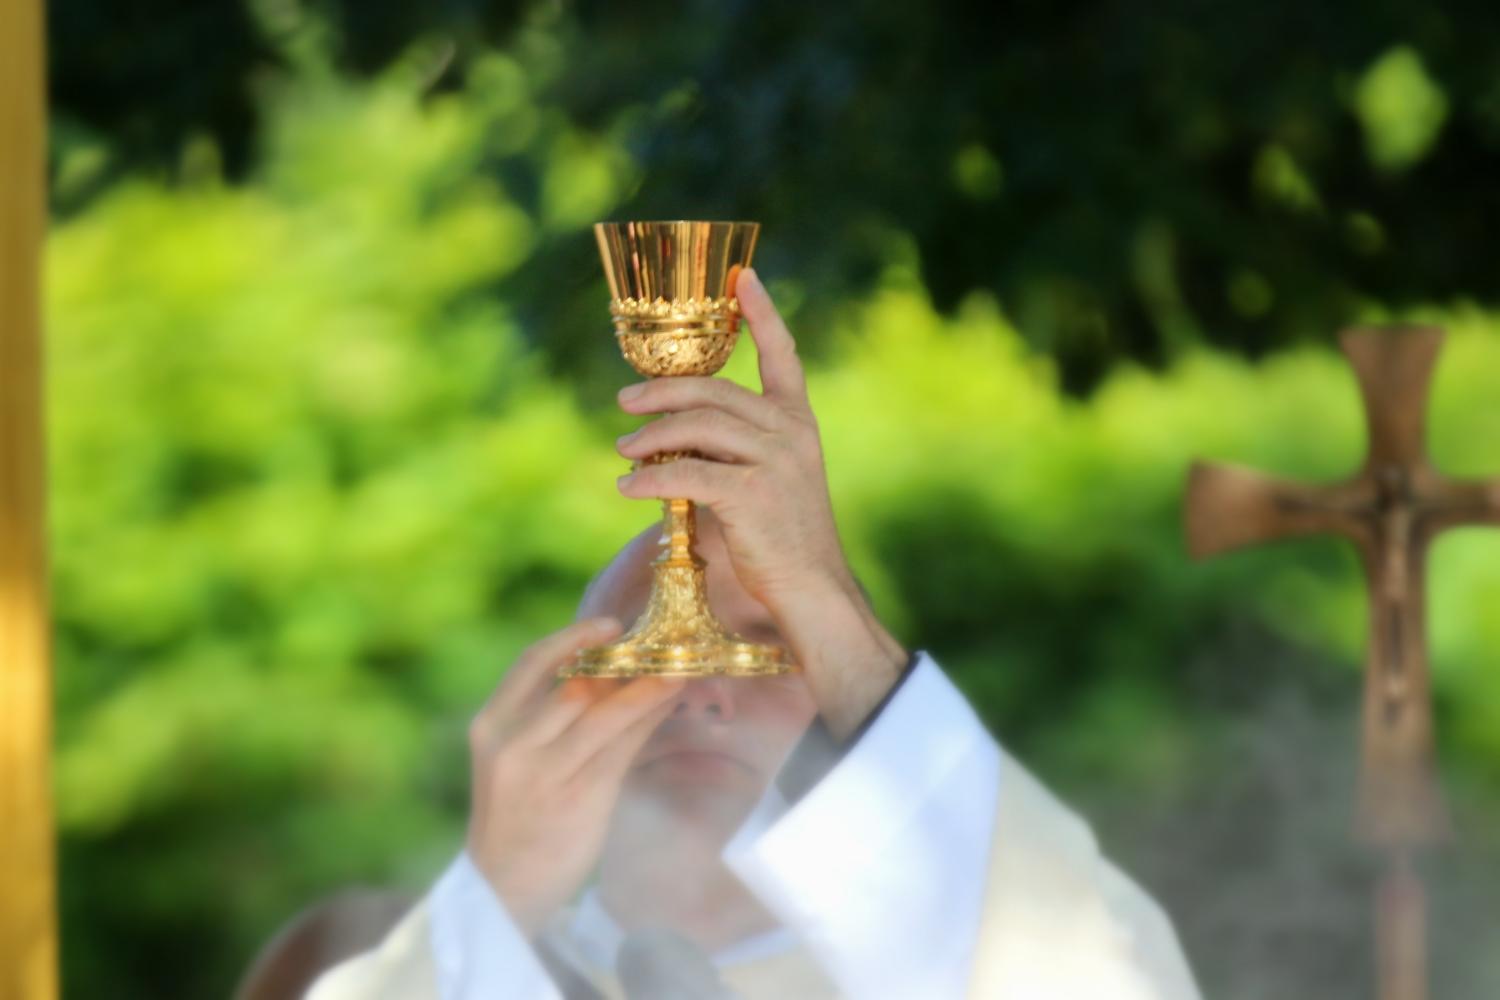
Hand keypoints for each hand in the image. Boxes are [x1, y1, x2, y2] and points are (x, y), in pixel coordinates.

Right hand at [465, 617, 683, 934]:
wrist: (503, 887)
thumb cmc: (516, 815)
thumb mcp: (516, 758)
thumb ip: (548, 716)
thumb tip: (608, 670)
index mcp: (492, 726)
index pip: (532, 663)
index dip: (574, 638)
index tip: (611, 625)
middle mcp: (515, 745)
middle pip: (578, 685)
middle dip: (625, 662)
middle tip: (663, 643)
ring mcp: (547, 773)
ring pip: (608, 714)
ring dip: (649, 687)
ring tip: (680, 668)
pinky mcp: (581, 798)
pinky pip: (624, 748)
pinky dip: (649, 720)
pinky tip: (669, 704)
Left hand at [613, 269, 906, 739]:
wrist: (813, 592)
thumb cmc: (781, 545)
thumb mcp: (763, 484)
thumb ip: (727, 453)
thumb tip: (664, 440)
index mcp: (799, 423)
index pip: (783, 355)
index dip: (762, 313)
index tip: (742, 275)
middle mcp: (791, 432)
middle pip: (715, 391)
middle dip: (663, 392)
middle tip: (625, 401)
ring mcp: (776, 461)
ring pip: (697, 428)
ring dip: (650, 436)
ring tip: (622, 450)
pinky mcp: (754, 495)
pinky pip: (688, 474)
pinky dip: (649, 481)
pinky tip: (626, 490)